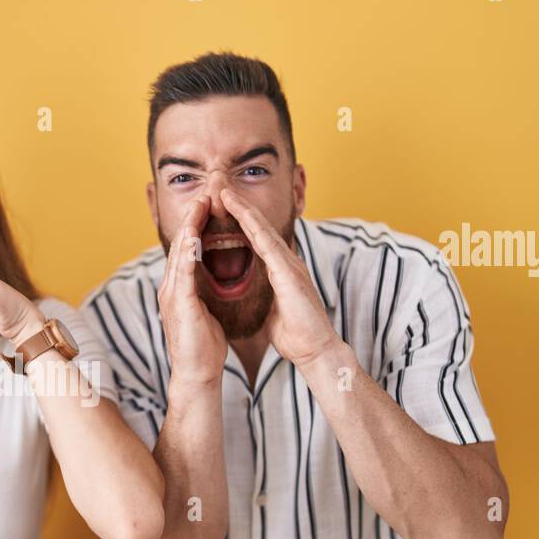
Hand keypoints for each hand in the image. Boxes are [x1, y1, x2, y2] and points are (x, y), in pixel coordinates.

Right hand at [158, 193, 227, 384]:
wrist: (197, 374)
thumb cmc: (204, 348)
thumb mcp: (206, 312)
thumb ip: (204, 293)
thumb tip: (210, 282)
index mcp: (180, 288)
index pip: (187, 249)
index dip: (197, 226)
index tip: (209, 206)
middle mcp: (171, 287)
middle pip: (180, 244)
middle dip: (192, 218)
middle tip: (204, 194)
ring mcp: (172, 294)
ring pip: (179, 252)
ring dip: (189, 226)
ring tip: (199, 204)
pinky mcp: (179, 303)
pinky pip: (183, 271)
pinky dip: (188, 251)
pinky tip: (193, 235)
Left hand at [220, 188, 340, 368]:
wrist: (316, 350)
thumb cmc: (297, 334)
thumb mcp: (275, 310)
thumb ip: (269, 297)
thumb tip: (260, 296)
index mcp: (281, 270)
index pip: (258, 239)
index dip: (242, 222)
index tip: (224, 207)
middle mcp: (286, 263)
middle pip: (260, 228)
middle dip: (242, 207)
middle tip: (222, 188)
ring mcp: (290, 266)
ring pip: (264, 230)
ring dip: (245, 210)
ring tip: (227, 193)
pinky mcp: (290, 274)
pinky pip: (269, 246)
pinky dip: (255, 228)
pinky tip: (243, 215)